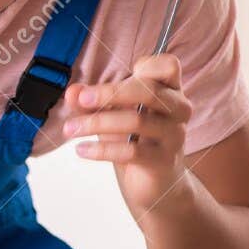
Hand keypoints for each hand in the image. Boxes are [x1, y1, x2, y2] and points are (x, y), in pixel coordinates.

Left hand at [63, 53, 193, 218]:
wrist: (154, 184)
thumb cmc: (135, 141)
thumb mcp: (111, 115)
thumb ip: (91, 101)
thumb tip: (72, 92)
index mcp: (169, 91)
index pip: (169, 65)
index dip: (146, 64)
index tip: (121, 74)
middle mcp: (178, 110)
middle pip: (149, 91)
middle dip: (109, 93)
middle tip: (81, 100)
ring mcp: (174, 136)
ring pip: (136, 121)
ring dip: (96, 123)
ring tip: (70, 129)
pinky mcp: (163, 161)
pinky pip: (132, 151)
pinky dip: (102, 149)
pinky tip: (82, 150)